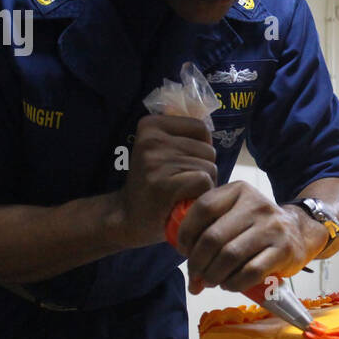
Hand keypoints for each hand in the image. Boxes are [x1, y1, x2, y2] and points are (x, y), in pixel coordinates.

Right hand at [113, 114, 216, 247]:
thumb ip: (184, 136)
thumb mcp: (163, 151)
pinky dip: (200, 194)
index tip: (183, 165)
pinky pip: (203, 181)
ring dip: (203, 185)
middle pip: (208, 149)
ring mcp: (155, 160)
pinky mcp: (162, 183)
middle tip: (181, 184)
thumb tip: (210, 119)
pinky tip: (182, 201)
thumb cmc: (154, 185)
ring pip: (209, 167)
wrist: (128, 219)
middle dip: (203, 169)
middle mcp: (151, 138)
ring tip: (180, 193)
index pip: (201, 128)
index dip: (202, 150)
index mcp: (150, 124)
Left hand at [174, 182, 326, 294]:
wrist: (300, 231)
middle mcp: (256, 204)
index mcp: (239, 191)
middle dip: (197, 263)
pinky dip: (234, 283)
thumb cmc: (256, 227)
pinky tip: (229, 285)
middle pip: (213, 237)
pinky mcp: (285, 250)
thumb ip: (209, 226)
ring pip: (230, 256)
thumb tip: (186, 261)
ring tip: (210, 282)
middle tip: (195, 277)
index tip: (184, 252)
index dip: (186, 234)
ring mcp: (273, 227)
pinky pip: (250, 272)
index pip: (203, 208)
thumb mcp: (235, 213)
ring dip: (213, 276)